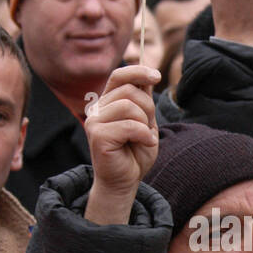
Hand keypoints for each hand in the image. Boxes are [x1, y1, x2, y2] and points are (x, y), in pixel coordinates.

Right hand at [83, 65, 159, 225]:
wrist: (125, 181)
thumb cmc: (135, 153)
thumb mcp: (145, 122)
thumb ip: (144, 101)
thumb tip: (148, 77)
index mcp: (108, 103)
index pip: (119, 76)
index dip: (138, 71)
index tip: (157, 76)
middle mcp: (97, 109)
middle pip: (129, 90)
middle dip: (148, 107)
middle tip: (149, 127)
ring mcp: (94, 122)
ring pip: (129, 106)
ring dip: (145, 123)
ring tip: (144, 137)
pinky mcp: (98, 136)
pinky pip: (129, 125)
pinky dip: (143, 134)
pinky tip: (145, 143)